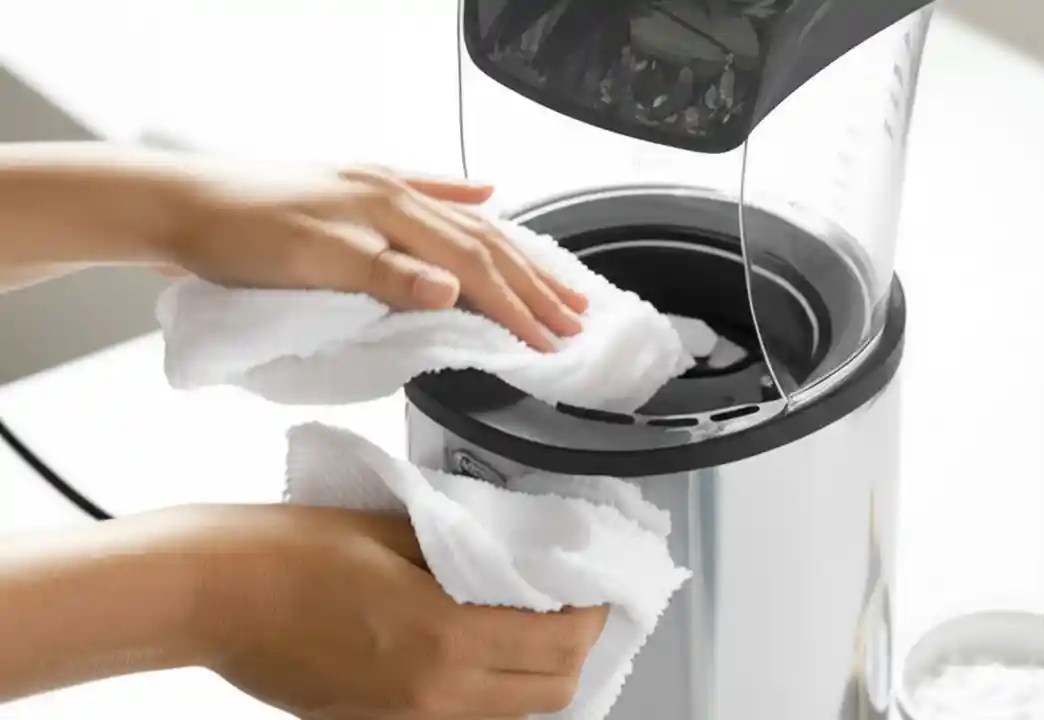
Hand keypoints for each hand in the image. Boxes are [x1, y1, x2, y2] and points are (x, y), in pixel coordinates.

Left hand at [165, 165, 587, 351]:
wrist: (178, 203)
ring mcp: (380, 188)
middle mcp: (394, 194)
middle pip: (485, 242)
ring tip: (555, 276)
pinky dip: (465, 195)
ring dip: (516, 251)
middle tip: (578, 317)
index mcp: (389, 212)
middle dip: (535, 284)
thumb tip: (453, 289)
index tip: (551, 343)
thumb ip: (385, 275)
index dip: (516, 308)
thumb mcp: (309, 262)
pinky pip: (431, 190)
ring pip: (469, 220)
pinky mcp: (361, 189)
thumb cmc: (236, 237)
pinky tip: (490, 193)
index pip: (473, 266)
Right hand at [188, 505, 607, 718]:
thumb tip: (517, 556)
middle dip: (576, 649)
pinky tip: (477, 647)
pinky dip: (490, 690)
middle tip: (571, 605)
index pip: (560, 642)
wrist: (210, 596)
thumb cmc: (288, 551)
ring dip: (535, 674)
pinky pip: (462, 718)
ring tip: (530, 624)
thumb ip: (468, 549)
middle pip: (550, 693)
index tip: (595, 585)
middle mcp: (436, 692)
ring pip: (509, 714)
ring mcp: (405, 717)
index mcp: (446, 637)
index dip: (592, 613)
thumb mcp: (397, 529)